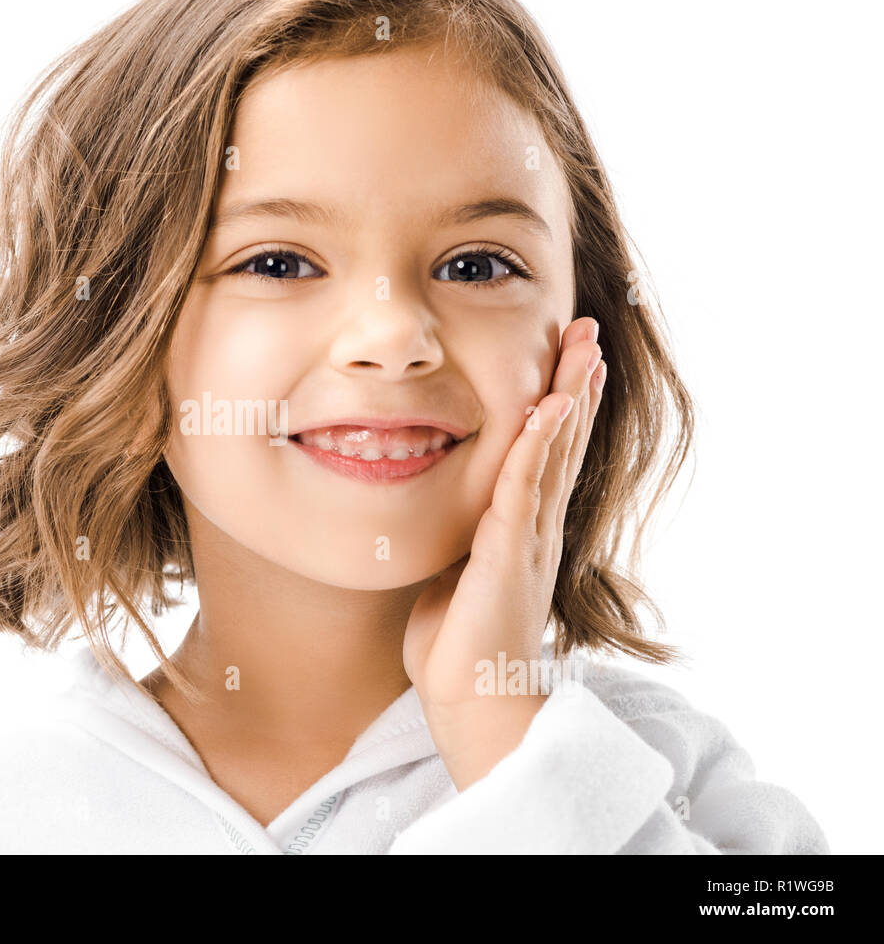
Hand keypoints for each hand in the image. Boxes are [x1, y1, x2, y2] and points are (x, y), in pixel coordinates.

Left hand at [402, 317, 605, 788]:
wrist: (471, 698)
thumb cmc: (457, 644)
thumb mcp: (455, 574)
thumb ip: (459, 539)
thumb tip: (440, 513)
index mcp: (521, 529)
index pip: (545, 452)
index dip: (558, 403)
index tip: (567, 356)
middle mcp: (535, 526)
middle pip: (562, 440)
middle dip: (575, 382)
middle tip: (589, 331)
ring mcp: (528, 536)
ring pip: (553, 452)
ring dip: (570, 395)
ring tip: (585, 346)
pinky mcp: (510, 550)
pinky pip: (526, 485)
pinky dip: (539, 442)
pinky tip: (551, 404)